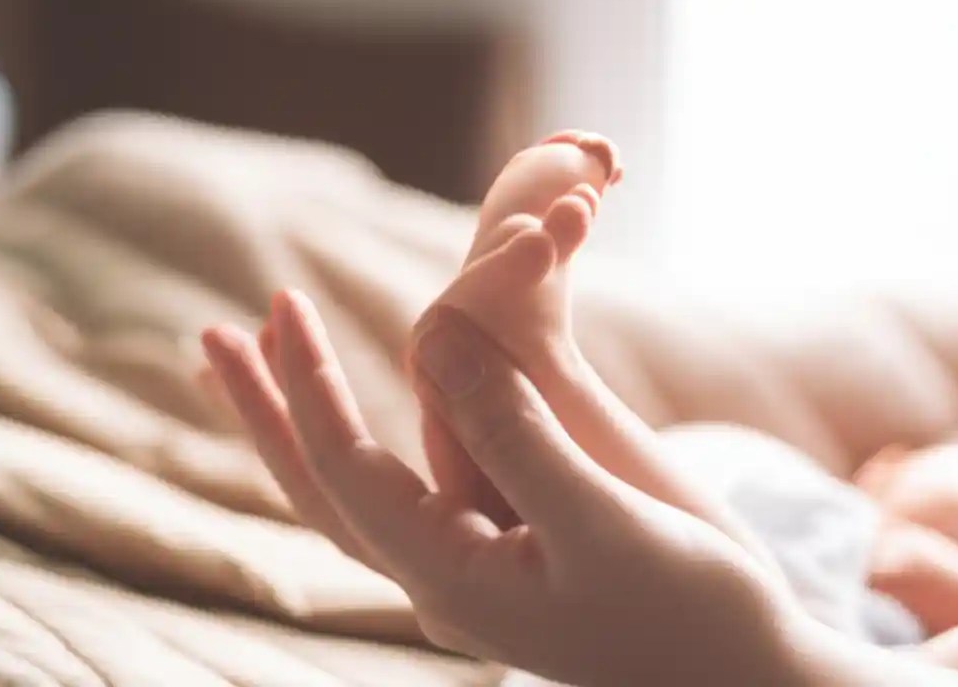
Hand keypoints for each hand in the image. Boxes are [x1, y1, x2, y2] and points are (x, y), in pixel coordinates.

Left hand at [203, 291, 808, 686]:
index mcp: (450, 574)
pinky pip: (427, 478)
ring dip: (313, 418)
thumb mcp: (602, 519)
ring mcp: (474, 562)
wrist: (746, 677)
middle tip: (211, 337)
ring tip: (270, 352)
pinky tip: (385, 404)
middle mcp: (443, 571)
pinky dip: (387, 431)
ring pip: (366, 483)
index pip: (344, 472)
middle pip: (324, 487)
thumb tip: (428, 339)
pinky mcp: (510, 549)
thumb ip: (515, 433)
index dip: (305, 389)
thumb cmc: (688, 609)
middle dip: (268, 412)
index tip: (278, 307)